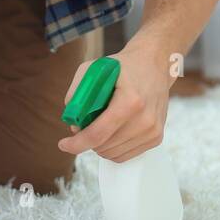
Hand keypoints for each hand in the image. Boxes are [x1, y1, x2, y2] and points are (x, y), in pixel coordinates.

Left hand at [57, 43, 174, 162]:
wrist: (155, 65)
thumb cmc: (123, 67)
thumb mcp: (93, 69)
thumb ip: (76, 92)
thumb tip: (72, 123)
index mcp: (130, 101)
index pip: (98, 134)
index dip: (77, 143)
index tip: (63, 144)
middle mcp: (144, 119)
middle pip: (104, 146)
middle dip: (87, 140)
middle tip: (84, 125)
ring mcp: (152, 130)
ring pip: (113, 154)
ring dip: (100, 145)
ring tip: (101, 124)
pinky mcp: (156, 137)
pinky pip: (126, 154)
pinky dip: (113, 147)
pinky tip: (112, 131)